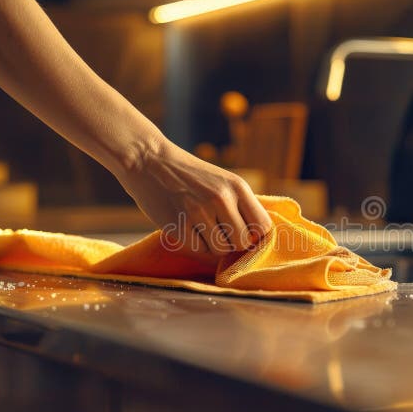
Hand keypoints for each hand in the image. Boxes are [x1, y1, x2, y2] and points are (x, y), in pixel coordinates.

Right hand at [117, 137, 272, 260]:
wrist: (149, 160)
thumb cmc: (190, 175)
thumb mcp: (223, 181)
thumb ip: (241, 205)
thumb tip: (259, 238)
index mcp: (237, 186)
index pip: (263, 226)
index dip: (256, 235)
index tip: (245, 234)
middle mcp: (221, 198)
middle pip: (243, 242)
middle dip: (234, 243)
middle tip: (219, 232)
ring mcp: (199, 212)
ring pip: (222, 250)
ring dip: (214, 246)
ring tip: (202, 229)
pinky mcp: (178, 225)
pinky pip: (199, 251)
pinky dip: (195, 246)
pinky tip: (187, 229)